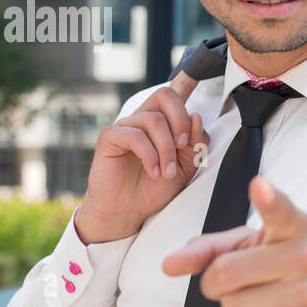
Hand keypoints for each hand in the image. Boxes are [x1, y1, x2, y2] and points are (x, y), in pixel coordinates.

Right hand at [77, 72, 209, 243]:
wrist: (130, 211)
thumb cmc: (155, 188)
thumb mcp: (186, 167)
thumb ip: (195, 144)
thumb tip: (197, 117)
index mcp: (162, 122)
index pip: (175, 97)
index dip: (188, 113)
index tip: (191, 143)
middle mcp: (142, 119)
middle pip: (164, 96)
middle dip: (181, 121)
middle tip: (183, 147)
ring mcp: (125, 126)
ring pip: (154, 120)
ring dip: (166, 149)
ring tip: (167, 173)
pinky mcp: (109, 137)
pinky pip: (134, 135)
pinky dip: (150, 155)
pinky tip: (153, 172)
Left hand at [161, 175, 306, 306]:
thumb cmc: (288, 266)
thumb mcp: (253, 245)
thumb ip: (209, 249)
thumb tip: (168, 265)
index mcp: (294, 226)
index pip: (280, 210)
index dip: (268, 199)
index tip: (260, 186)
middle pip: (226, 273)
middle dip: (215, 284)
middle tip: (235, 282)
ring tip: (264, 300)